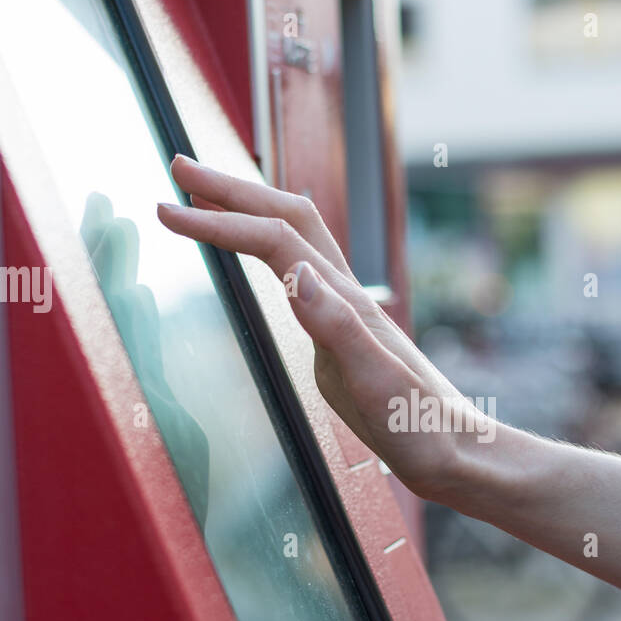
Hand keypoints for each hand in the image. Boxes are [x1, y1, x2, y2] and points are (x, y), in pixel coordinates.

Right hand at [156, 155, 489, 501]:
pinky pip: (299, 268)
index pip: (273, 241)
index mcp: (345, 304)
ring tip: (206, 196)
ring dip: (250, 208)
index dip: (219, 222)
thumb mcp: (375, 383)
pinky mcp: (343, 332)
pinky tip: (259, 255)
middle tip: (178, 169)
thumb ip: (337, 328)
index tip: (166, 210)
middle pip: (286, 218)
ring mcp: (345, 311)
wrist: (454, 451)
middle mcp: (345, 297)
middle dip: (229, 190)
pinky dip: (268, 245)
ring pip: (296, 236)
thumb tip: (297, 273)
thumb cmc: (419, 427)